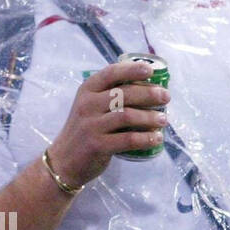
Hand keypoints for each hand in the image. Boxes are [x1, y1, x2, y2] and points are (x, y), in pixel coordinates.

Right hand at [45, 60, 169, 189]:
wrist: (64, 159)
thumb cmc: (83, 130)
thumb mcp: (89, 107)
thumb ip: (110, 96)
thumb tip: (148, 88)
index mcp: (86, 91)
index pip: (110, 73)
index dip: (132, 70)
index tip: (150, 70)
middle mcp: (87, 105)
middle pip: (124, 94)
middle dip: (149, 93)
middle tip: (166, 97)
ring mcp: (91, 125)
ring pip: (128, 116)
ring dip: (150, 117)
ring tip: (164, 120)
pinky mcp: (97, 145)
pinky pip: (128, 139)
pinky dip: (146, 138)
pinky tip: (156, 138)